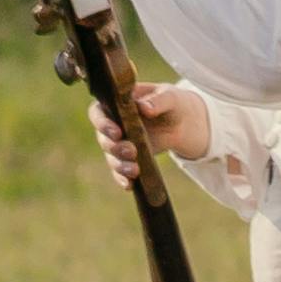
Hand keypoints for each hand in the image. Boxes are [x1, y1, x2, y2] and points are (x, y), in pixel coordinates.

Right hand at [90, 76, 211, 186]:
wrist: (183, 122)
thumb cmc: (172, 102)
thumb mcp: (170, 96)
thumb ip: (158, 100)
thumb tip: (145, 108)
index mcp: (117, 104)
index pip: (98, 112)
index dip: (102, 123)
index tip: (117, 132)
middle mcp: (113, 124)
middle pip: (103, 138)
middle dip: (114, 147)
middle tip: (131, 151)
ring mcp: (119, 143)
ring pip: (111, 157)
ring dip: (119, 165)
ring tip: (134, 170)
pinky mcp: (128, 159)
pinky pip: (120, 171)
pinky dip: (123, 178)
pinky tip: (129, 184)